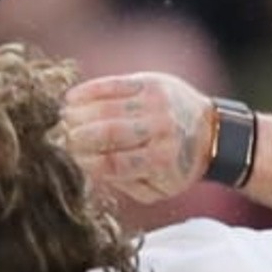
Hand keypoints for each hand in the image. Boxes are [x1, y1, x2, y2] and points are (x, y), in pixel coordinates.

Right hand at [61, 71, 215, 203]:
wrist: (212, 131)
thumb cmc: (177, 165)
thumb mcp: (156, 188)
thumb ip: (122, 182)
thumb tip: (85, 167)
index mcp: (160, 160)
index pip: (111, 162)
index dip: (83, 161)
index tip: (67, 160)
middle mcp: (159, 129)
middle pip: (106, 132)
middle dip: (76, 137)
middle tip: (59, 139)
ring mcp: (154, 103)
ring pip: (105, 108)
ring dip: (77, 114)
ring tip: (63, 121)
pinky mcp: (149, 82)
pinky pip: (111, 84)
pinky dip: (86, 92)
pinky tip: (70, 100)